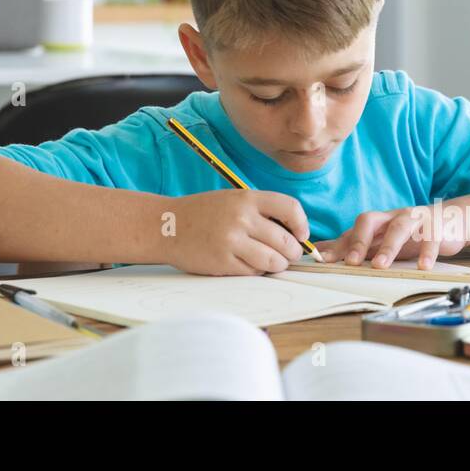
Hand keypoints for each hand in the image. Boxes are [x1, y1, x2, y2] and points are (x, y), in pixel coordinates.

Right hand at [164, 190, 308, 275]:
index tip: (300, 235)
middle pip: (286, 242)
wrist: (168, 226)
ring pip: (274, 261)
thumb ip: (261, 212)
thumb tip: (294, 233)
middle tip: (287, 254)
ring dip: (276, 265)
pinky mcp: (223, 262)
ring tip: (268, 261)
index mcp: (247, 198)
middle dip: (292, 252)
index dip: (302, 225)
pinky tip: (246, 263)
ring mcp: (232, 241)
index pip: (291, 209)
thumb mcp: (233, 199)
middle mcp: (242, 218)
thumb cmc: (204, 213)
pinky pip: (254, 272)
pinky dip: (256, 271)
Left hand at [315, 206, 467, 269]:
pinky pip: (431, 236)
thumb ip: (355, 246)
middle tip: (351, 262)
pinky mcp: (435, 225)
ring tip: (381, 265)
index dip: (337, 245)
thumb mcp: (382, 240)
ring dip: (389, 246)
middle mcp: (391, 217)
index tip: (322, 260)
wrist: (450, 220)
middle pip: (369, 220)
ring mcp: (413, 218)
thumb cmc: (410, 233)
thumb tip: (321, 253)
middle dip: (358, 240)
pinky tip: (423, 266)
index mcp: (376, 222)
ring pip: (399, 227)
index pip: (351, 230)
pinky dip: (427, 251)